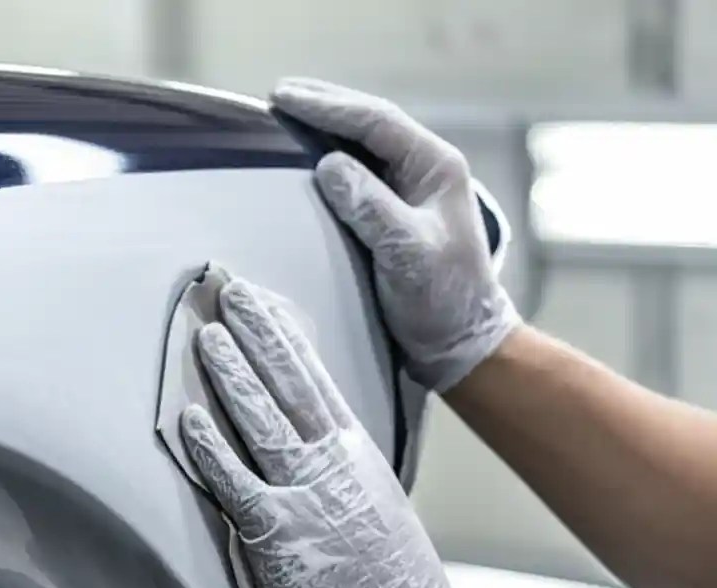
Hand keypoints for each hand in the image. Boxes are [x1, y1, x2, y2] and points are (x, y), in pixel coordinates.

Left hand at [181, 278, 502, 587]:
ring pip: (261, 420)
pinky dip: (209, 447)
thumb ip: (340, 475)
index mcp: (357, 455)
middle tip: (229, 288)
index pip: (315, 381)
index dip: (283, 336)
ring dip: (231, 374)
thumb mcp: (375, 511)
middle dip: (257, 332)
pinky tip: (187, 418)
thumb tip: (311, 450)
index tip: (262, 301)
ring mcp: (307, 496)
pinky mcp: (279, 535)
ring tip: (207, 334)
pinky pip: (235, 482)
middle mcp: (334, 464)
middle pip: (290, 384)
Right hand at [272, 78, 519, 391]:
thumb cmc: (442, 299)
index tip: (283, 98)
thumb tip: (328, 164)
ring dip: (324, 127)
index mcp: (436, 168)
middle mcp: (424, 171)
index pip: (376, 122)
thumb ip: (370, 207)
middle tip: (278, 95)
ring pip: (363, 144)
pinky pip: (358, 173)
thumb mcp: (407, 253)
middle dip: (324, 106)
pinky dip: (328, 156)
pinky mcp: (394, 214)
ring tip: (285, 114)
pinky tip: (305, 155)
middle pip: (370, 124)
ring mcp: (410, 191)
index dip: (329, 106)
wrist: (459, 343)